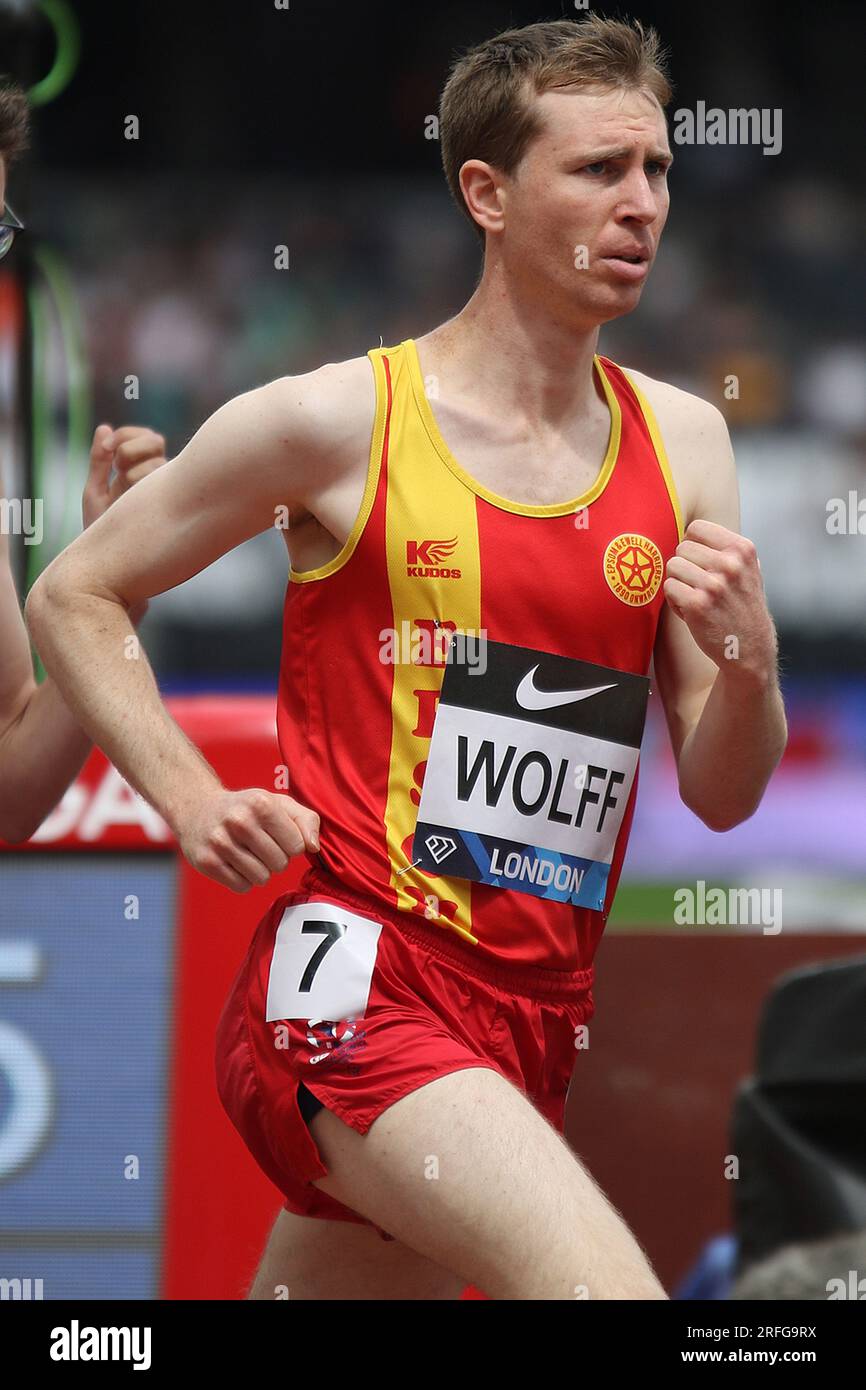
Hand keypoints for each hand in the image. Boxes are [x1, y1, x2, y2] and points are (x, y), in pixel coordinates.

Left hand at [82, 424, 165, 528]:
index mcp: (137, 470)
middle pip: (156, 441)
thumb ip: (98, 461)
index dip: (127, 435)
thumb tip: (104, 427)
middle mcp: (155, 479)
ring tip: (124, 489)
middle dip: (132, 447)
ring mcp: (165, 492)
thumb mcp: (94, 492)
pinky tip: (133, 495)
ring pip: (160, 461)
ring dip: (136, 469)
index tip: (108, 448)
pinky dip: (145, 481)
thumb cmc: (100, 531)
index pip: (143, 437)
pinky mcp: (171, 506)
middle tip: (116, 465)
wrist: (109, 566)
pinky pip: (165, 482)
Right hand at [177, 787, 320, 892]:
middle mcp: (239, 821)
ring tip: (248, 853)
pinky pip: (241, 886)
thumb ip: (306, 820)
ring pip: (261, 878)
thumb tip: (313, 847)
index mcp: (261, 803)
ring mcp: (220, 842)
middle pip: (280, 864)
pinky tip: (234, 862)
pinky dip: (243, 879)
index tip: (278, 836)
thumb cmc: (247, 808)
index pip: (297, 846)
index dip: (291, 845)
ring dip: (260, 870)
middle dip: (276, 858)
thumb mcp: (278, 803)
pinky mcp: (206, 862)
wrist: (198, 809)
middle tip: (261, 845)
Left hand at [663, 519, 776, 681]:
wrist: (748, 647)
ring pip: (672, 566)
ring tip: (697, 598)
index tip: (700, 562)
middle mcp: (730, 564)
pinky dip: (674, 600)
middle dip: (685, 566)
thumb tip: (690, 529)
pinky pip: (668, 587)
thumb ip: (725, 548)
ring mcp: (713, 584)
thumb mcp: (748, 569)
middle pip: (681, 548)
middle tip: (700, 586)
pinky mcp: (696, 604)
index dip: (691, 544)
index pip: (696, 528)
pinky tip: (692, 611)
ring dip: (679, 583)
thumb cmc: (742, 606)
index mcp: (743, 549)